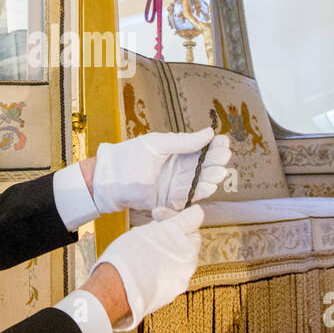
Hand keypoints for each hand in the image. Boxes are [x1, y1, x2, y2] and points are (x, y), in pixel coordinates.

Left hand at [90, 128, 230, 213]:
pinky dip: (197, 192)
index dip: (213, 146)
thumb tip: (209, 132)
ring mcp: (174, 184)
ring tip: (219, 172)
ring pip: (197, 181)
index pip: (199, 148)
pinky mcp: (169, 199)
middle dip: (214, 162)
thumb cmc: (129, 157)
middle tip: (224, 158)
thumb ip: (183, 141)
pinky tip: (208, 186)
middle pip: (201, 166)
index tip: (224, 142)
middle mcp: (178, 168)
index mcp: (175, 152)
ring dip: (209, 177)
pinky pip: (186, 196)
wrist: (110, 179)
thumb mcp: (158, 144)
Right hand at [92, 205, 203, 330]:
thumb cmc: (132, 256)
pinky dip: (157, 270)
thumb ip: (179, 221)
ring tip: (141, 250)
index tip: (158, 213)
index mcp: (188, 248)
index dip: (173, 214)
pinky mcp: (167, 296)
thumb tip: (196, 213)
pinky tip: (141, 267)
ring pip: (174, 261)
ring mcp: (178, 283)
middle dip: (168, 235)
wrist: (116, 289)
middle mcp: (188, 267)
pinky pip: (165, 277)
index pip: (193, 223)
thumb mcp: (156, 229)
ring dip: (163, 253)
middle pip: (183, 244)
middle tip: (148, 231)